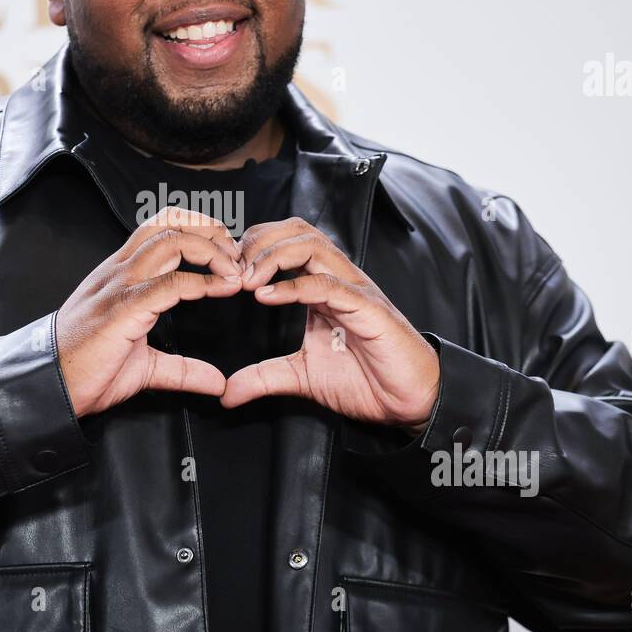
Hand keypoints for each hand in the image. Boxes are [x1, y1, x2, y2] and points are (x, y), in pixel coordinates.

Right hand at [56, 206, 244, 417]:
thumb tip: (218, 381)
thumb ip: (182, 369)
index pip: (161, 228)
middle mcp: (119, 271)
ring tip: (233, 271)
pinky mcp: (122, 308)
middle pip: (169, 223)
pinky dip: (201, 283)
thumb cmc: (85, 371)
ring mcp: (119, 286)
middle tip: (236, 256)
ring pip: (170, 241)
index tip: (228, 256)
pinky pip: (168, 284)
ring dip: (211, 251)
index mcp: (121, 275)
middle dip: (211, 231)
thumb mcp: (144, 368)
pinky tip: (222, 290)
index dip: (200, 231)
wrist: (47, 387)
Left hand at [220, 217, 440, 429]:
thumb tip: (227, 393)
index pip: (286, 241)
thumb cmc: (365, 381)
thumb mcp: (301, 377)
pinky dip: (294, 286)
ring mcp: (354, 290)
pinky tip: (266, 297)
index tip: (224, 272)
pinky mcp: (368, 308)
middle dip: (259, 241)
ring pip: (313, 245)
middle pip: (297, 230)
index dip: (252, 248)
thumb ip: (264, 378)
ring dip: (272, 257)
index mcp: (322, 286)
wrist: (408, 402)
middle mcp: (338, 279)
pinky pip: (328, 284)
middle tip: (232, 270)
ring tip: (246, 281)